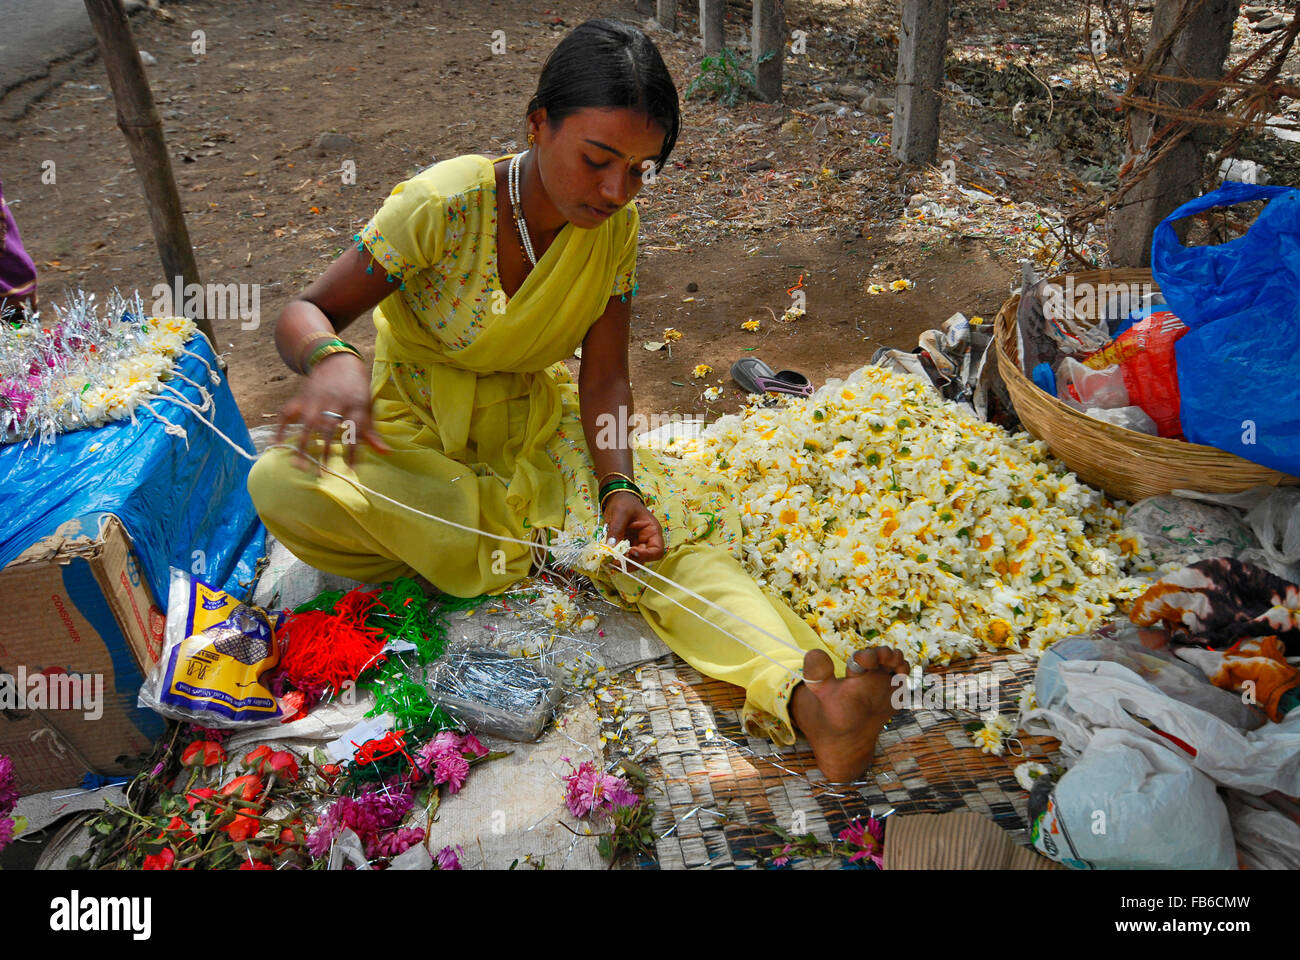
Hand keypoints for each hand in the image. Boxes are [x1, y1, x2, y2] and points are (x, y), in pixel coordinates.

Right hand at [275, 352, 390, 470]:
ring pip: (307, 423)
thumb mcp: (368, 408)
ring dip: (303, 444)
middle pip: (329, 428)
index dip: (353, 449)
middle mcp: (335, 402)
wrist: (337, 361)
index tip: (350, 468)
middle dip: (325, 449)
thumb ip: (372, 432)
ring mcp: (315, 400)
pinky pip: (288, 413)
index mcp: (356, 405)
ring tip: (300, 465)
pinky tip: (277, 445)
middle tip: (322, 472)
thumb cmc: (357, 391)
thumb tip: (386, 454)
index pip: (355, 430)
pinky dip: (281, 428)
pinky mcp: (301, 398)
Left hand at [602, 491, 665, 565]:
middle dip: (631, 562)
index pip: (656, 550)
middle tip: (616, 561)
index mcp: (652, 531)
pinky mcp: (626, 546)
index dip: (646, 555)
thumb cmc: (624, 502)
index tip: (631, 552)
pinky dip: (617, 560)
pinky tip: (608, 559)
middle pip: (644, 559)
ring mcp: (636, 545)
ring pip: (633, 561)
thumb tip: (611, 547)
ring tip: (610, 561)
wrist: (616, 499)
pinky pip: (624, 557)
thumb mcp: (621, 512)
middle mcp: (646, 541)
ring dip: (623, 564)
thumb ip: (617, 529)